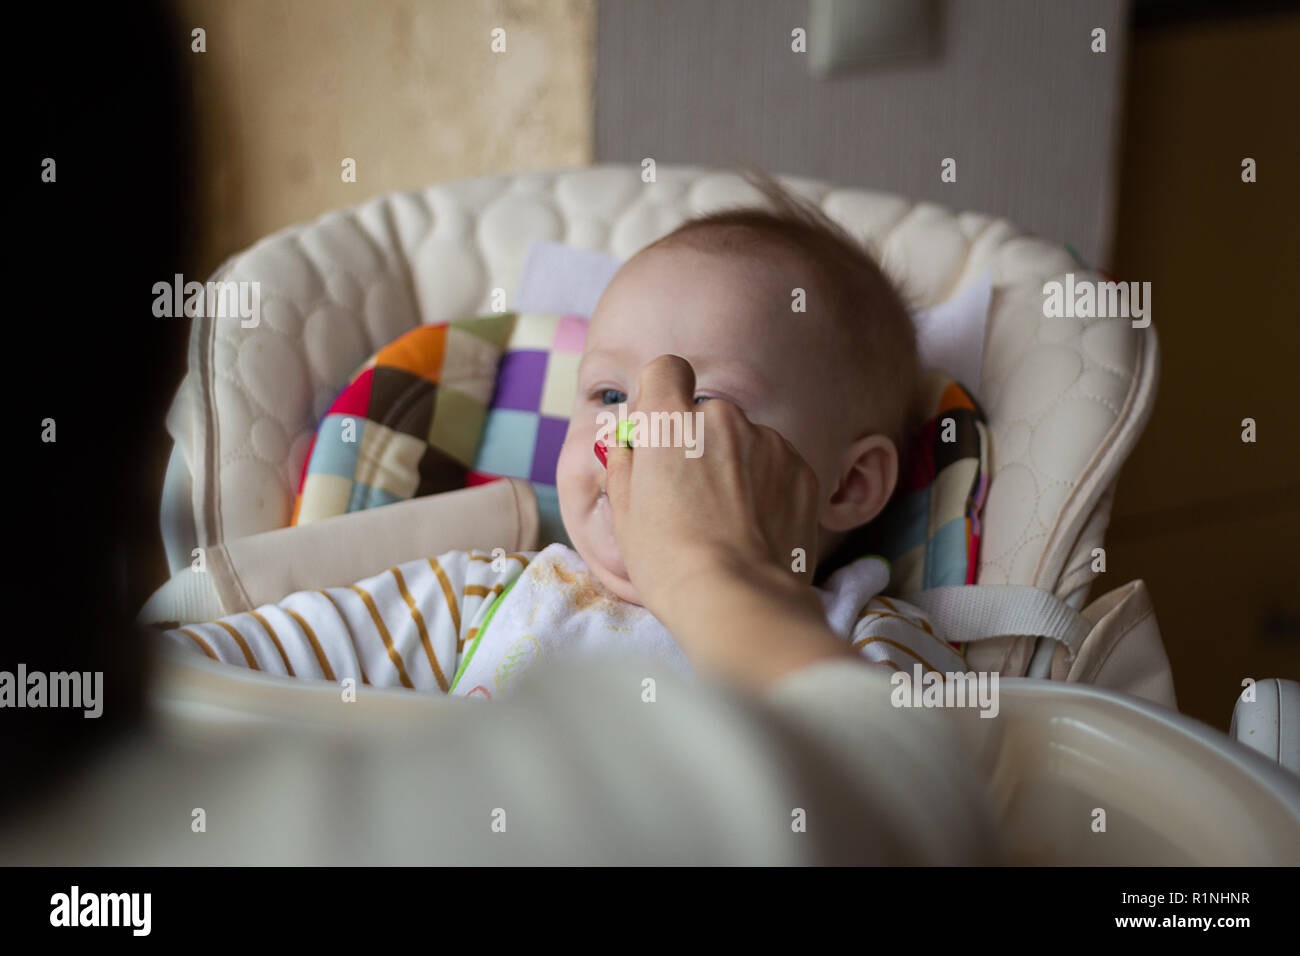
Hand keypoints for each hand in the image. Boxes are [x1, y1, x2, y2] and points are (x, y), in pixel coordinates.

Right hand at [601, 354, 848, 694]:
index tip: (661, 429)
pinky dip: (767, 485)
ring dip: (735, 464)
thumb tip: (631, 445)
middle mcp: (722, 416)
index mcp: (671, 420)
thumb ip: (625, 463)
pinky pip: (775, 464)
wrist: (738, 597)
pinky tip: (756, 526)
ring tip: (728, 518)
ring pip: (744, 440)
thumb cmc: (668, 559)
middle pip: (707, 413)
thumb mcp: (624, 512)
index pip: (666, 369)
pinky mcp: (802, 467)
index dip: (661, 394)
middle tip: (691, 494)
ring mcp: (768, 440)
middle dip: (698, 442)